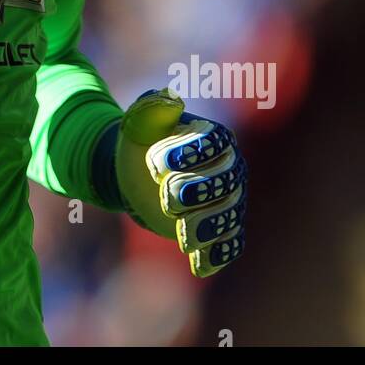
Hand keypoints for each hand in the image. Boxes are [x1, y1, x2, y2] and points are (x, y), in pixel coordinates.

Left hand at [114, 88, 246, 276]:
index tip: (155, 163)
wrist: (135, 172)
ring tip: (181, 235)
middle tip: (167, 199)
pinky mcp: (220, 228)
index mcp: (214, 138)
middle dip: (197, 193)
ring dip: (206, 227)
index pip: (213, 145)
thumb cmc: (140, 140)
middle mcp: (229, 169)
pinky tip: (198, 264)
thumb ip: (152, 108)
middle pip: (224, 184)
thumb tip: (170, 99)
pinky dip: (217, 254)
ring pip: (228, 216)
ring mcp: (227, 200)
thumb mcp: (139, 121)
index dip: (189, 154)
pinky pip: (230, 243)